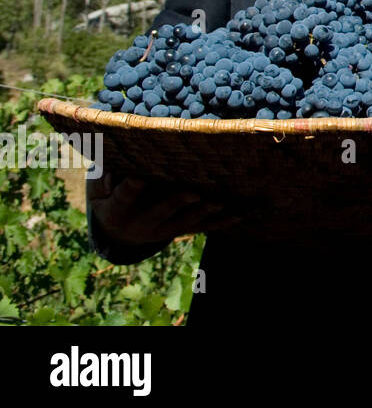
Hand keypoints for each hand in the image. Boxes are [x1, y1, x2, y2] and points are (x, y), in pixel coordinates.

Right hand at [87, 170, 241, 247]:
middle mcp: (141, 224)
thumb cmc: (109, 198)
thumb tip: (112, 175)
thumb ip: (103, 180)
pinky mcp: (179, 232)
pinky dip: (220, 222)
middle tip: (192, 193)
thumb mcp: (97, 192)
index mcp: (117, 211)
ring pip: (184, 223)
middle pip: (159, 213)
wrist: (119, 231)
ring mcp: (162, 231)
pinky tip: (239, 215)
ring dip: (202, 213)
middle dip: (176, 203)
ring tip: (219, 202)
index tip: (139, 177)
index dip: (131, 188)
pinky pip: (201, 228)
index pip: (124, 198)